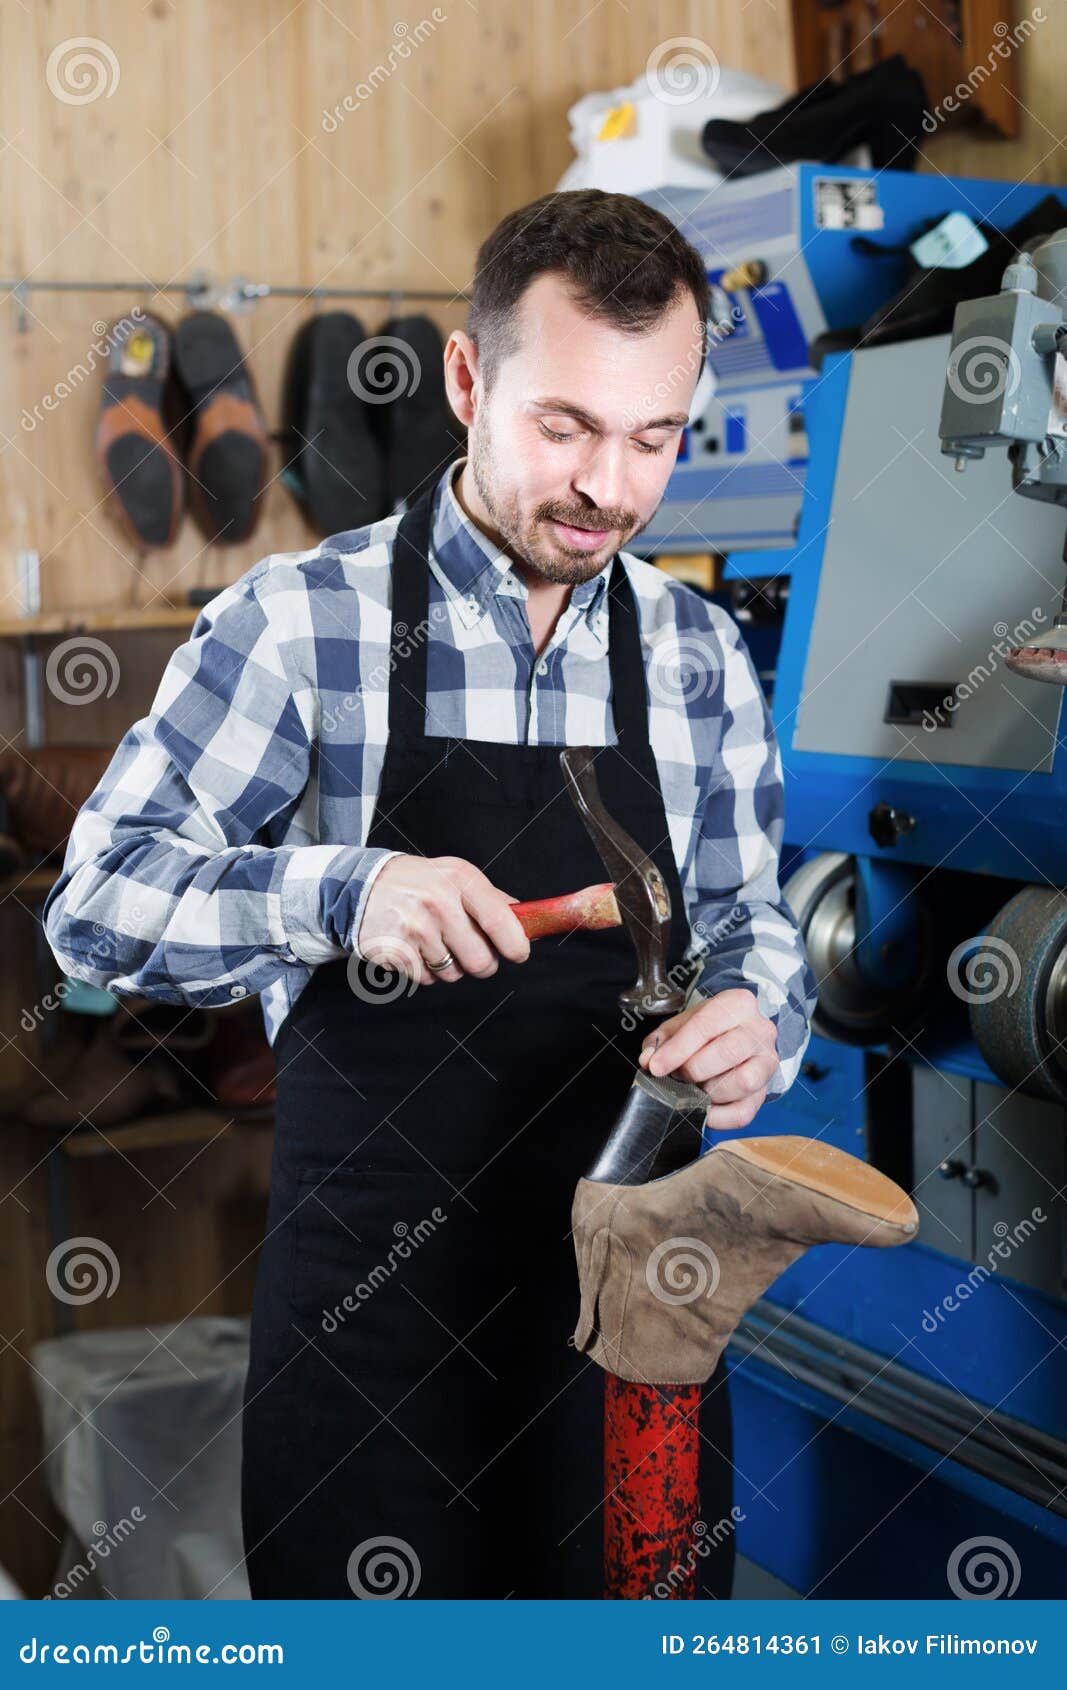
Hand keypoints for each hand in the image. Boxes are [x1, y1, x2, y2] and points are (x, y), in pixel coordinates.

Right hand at [355, 854, 530, 985]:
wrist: (360, 886)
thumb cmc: (416, 883)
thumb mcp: (454, 876)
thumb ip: (490, 897)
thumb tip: (526, 917)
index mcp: (460, 879)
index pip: (501, 920)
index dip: (515, 945)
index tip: (518, 954)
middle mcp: (439, 901)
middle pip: (481, 960)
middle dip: (480, 964)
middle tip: (469, 952)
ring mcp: (416, 926)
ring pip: (453, 973)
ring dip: (448, 967)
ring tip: (432, 943)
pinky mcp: (396, 949)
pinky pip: (426, 979)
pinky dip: (423, 971)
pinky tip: (413, 949)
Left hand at [637, 988, 778, 1131]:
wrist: (737, 1035)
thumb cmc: (707, 1029)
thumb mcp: (681, 1025)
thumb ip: (661, 1041)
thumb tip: (649, 1060)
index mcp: (739, 1004)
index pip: (707, 1025)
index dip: (678, 1049)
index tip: (657, 1066)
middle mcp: (760, 1030)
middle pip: (728, 1052)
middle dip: (694, 1069)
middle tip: (678, 1075)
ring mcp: (767, 1062)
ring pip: (743, 1082)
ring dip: (709, 1091)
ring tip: (694, 1087)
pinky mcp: (765, 1091)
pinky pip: (744, 1112)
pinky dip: (718, 1116)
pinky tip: (703, 1107)